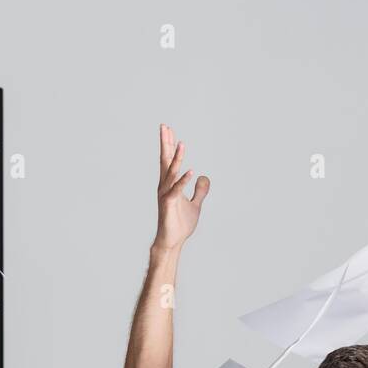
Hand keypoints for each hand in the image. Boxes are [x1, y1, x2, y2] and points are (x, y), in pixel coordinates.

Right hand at [155, 124, 209, 250]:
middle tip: (164, 126)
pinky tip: (191, 171)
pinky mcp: (168, 205)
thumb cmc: (180, 224)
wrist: (172, 242)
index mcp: (170, 185)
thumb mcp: (195, 205)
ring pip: (171, 172)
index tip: (169, 130)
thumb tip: (204, 178)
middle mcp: (165, 186)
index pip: (169, 161)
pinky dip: (183, 180)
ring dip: (177, 158)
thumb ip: (199, 191)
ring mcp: (165, 195)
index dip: (169, 145)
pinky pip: (176, 190)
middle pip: (165, 161)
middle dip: (166, 143)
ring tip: (182, 143)